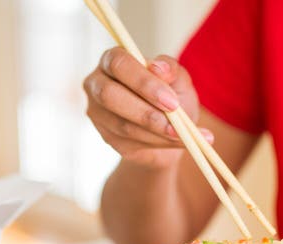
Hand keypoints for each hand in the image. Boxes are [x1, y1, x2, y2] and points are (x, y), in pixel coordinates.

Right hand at [83, 48, 210, 169]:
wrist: (172, 127)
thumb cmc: (172, 94)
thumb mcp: (178, 79)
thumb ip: (171, 70)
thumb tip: (159, 67)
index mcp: (113, 60)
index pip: (118, 64)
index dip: (144, 83)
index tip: (172, 101)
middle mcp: (97, 84)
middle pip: (110, 95)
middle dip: (146, 112)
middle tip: (176, 124)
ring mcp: (98, 113)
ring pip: (123, 125)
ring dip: (157, 133)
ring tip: (185, 136)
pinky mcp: (107, 137)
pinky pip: (131, 143)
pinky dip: (159, 144)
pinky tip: (179, 143)